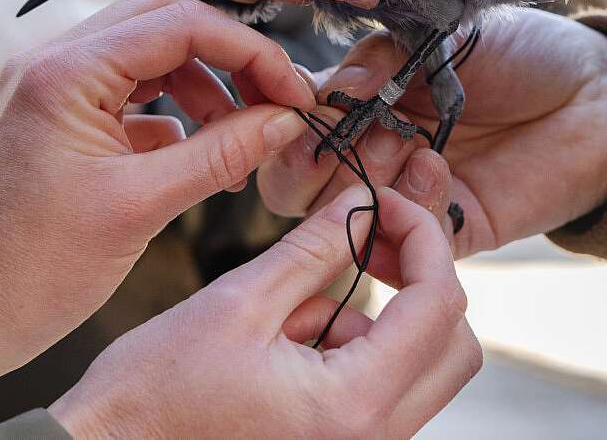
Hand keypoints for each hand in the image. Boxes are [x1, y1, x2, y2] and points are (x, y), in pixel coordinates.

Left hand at [0, 0, 315, 379]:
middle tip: (273, 101)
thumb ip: (222, 153)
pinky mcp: (56, 110)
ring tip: (237, 139)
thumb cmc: (42, 268)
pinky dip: (171, 109)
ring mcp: (50, 82)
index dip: (250, 53)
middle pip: (165, 18)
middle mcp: (51, 60)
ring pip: (149, 48)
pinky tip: (196, 155)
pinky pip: (127, 85)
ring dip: (202, 82)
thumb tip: (286, 121)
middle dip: (228, 56)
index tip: (293, 92)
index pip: (180, 24)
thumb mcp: (145, 207)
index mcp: (65, 72)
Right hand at [50, 186, 481, 438]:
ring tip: (286, 311)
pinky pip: (380, 392)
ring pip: (419, 369)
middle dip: (418, 281)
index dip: (422, 237)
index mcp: (353, 406)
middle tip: (365, 238)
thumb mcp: (237, 302)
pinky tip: (279, 345)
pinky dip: (349, 352)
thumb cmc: (153, 397)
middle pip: (454, 347)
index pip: (439, 305)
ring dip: (374, 319)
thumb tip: (362, 200)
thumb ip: (312, 247)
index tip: (385, 204)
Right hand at [259, 9, 606, 259]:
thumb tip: (330, 90)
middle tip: (371, 132)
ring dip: (362, 187)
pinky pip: (398, 255)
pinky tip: (441, 177)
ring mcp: (404, 199)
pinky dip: (406, 221)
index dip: (287, 119)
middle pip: (295, 186)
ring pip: (337, 224)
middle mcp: (369, 152)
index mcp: (358, 97)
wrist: (599, 95)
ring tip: (414, 148)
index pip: (291, 122)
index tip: (310, 104)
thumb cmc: (520, 51)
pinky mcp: (446, 238)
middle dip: (317, 162)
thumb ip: (381, 60)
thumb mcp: (441, 35)